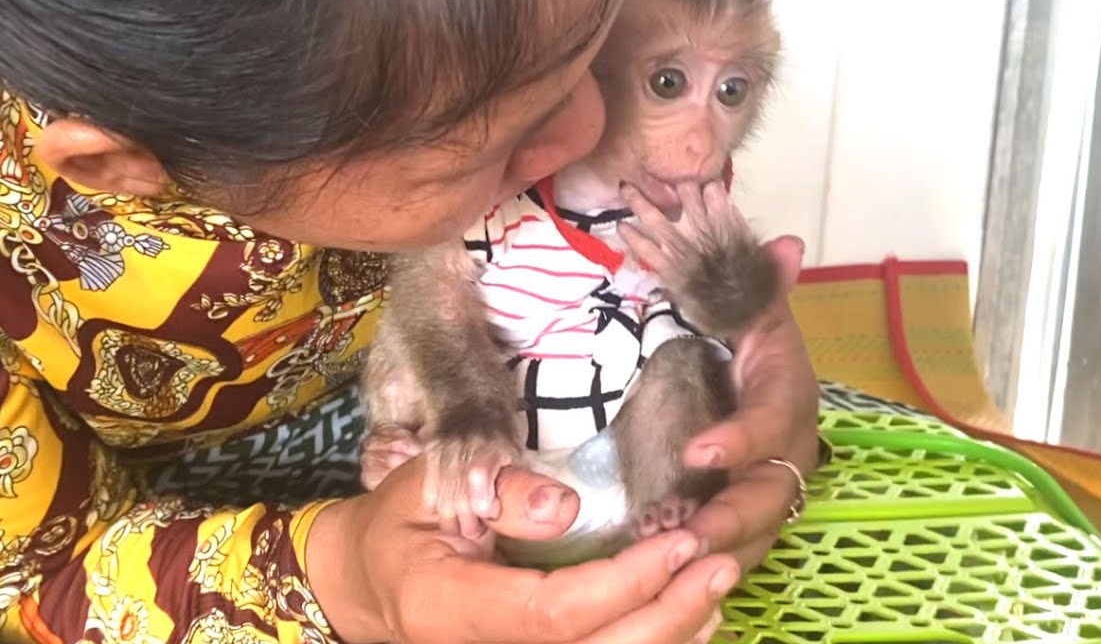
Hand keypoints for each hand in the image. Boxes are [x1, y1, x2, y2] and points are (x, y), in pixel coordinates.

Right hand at [308, 455, 740, 643]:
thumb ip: (494, 490)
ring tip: (717, 585)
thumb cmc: (398, 523)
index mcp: (451, 609)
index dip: (624, 585)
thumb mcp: (427, 483)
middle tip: (722, 563)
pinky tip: (691, 618)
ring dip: (671, 636)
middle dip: (669, 615)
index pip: (555, 615)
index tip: (678, 542)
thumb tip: (565, 506)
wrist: (367, 582)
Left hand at [683, 235, 821, 568]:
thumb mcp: (752, 309)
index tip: (699, 450)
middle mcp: (789, 450)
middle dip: (731, 519)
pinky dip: (711, 566)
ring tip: (673, 565)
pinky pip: (738, 549)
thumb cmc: (748, 340)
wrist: (753, 373)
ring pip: (757, 532)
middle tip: (688, 536)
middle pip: (771, 494)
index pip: (771, 422)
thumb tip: (786, 245)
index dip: (741, 439)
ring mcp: (772, 487)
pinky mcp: (750, 514)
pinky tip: (671, 577)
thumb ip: (761, 284)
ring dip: (720, 553)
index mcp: (788, 396)